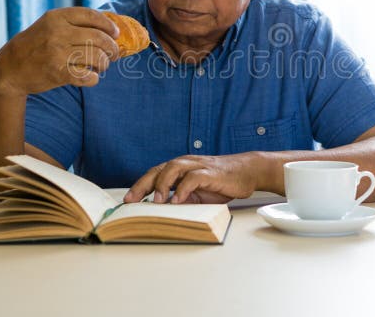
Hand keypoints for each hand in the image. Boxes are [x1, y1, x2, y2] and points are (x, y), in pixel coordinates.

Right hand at [0, 7, 120, 96]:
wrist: (10, 68)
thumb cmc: (35, 45)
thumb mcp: (49, 25)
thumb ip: (73, 23)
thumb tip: (110, 27)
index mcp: (56, 17)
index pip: (91, 16)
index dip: (108, 25)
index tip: (115, 33)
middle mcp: (57, 32)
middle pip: (98, 38)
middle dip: (112, 47)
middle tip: (114, 54)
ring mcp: (57, 53)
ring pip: (97, 57)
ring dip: (104, 63)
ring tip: (102, 65)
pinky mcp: (58, 73)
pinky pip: (87, 76)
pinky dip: (94, 78)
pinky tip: (91, 77)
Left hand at [123, 153, 261, 204]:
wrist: (247, 171)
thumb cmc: (221, 182)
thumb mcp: (198, 193)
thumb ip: (182, 198)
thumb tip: (164, 212)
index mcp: (180, 168)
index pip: (155, 174)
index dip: (140, 186)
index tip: (127, 201)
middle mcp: (186, 163)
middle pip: (159, 170)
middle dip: (143, 185)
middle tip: (131, 201)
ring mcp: (198, 166)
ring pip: (173, 168)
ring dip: (162, 184)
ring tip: (156, 201)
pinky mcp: (211, 172)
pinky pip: (194, 177)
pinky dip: (184, 188)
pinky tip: (178, 200)